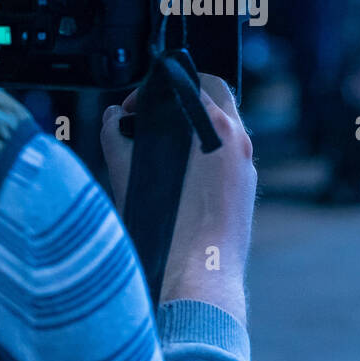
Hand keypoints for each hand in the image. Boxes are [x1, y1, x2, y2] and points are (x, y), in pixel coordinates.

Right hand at [100, 74, 256, 322]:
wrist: (197, 279)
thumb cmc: (165, 229)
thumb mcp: (127, 173)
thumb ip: (115, 135)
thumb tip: (113, 117)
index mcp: (216, 126)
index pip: (191, 81)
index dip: (154, 89)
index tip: (132, 109)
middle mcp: (238, 141)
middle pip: (215, 96)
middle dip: (183, 99)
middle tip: (151, 117)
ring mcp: (247, 166)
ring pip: (223, 128)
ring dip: (194, 127)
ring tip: (160, 147)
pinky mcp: (246, 189)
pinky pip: (227, 157)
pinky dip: (206, 153)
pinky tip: (178, 176)